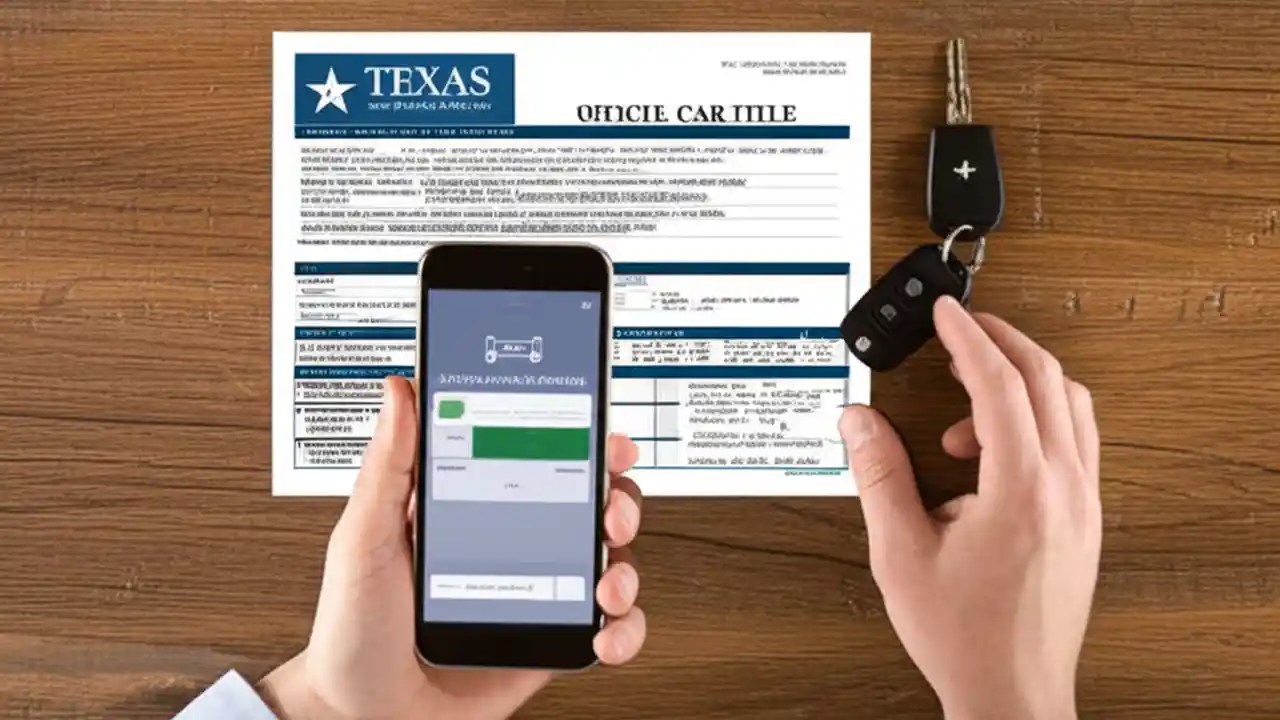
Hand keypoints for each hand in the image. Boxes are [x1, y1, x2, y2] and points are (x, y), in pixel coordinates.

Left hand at [261, 376, 646, 719]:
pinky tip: (605, 631)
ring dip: (626, 564)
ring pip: (610, 559)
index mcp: (474, 505)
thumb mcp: (363, 538)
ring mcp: (538, 590)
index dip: (580, 436)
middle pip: (590, 501)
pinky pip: (608, 626)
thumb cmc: (352, 628)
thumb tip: (401, 392)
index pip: (539, 453)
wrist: (362, 715)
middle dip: (618, 496)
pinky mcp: (551, 639)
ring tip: (606, 582)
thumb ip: (388, 466)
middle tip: (611, 509)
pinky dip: (623, 628)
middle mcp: (515, 541)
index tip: (601, 429)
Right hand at [839, 297, 1100, 719]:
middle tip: (961, 329)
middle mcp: (1065, 489)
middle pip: (1048, 380)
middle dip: (1001, 342)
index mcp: (1022, 490)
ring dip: (1023, 381)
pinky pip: (1075, 442)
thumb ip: (879, 477)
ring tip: (966, 395)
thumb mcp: (900, 553)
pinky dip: (1038, 419)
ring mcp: (1083, 504)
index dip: (969, 338)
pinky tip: (991, 446)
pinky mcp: (1085, 520)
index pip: (1000, 385)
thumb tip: (859, 421)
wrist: (1012, 693)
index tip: (948, 313)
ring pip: (1072, 407)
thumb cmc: (964, 637)